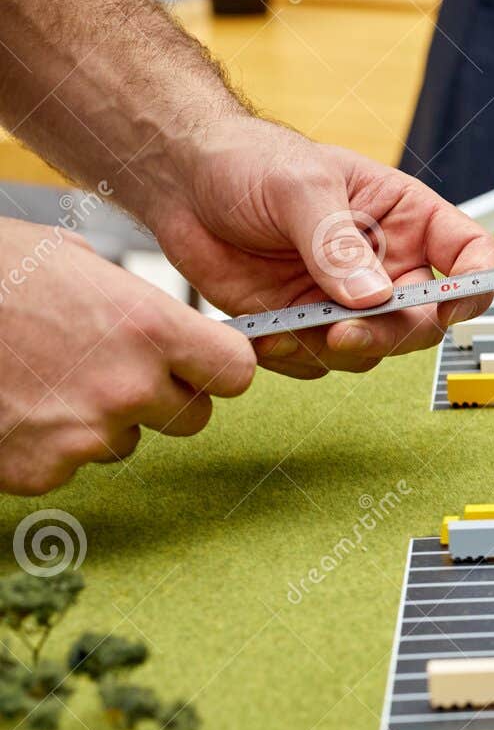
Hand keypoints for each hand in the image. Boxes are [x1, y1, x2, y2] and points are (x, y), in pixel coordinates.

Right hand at [0, 218, 255, 495]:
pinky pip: (70, 464)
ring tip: (45, 376)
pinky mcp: (41, 469)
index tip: (203, 360)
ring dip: (102, 419)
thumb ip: (130, 299)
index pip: (235, 371)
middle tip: (109, 367)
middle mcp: (128, 386)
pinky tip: (14, 404)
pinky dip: (47, 444)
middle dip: (163, 396)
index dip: (219, 367)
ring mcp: (86, 434)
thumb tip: (158, 317)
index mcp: (148, 327)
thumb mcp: (72, 260)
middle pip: (191, 415)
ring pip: (127, 441)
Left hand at [149, 118, 493, 378]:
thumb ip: (336, 243)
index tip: (449, 306)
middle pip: (424, 321)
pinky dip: (294, 358)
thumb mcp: (298, 187)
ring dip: (337, 350)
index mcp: (407, 219)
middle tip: (346, 333)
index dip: (474, 285)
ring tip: (289, 330)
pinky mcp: (305, 325)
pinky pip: (318, 363)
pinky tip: (264, 334)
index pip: (470, 255)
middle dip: (390, 334)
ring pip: (374, 350)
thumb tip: (373, 298)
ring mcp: (347, 300)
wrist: (181, 182)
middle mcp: (387, 266)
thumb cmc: (247, 161)